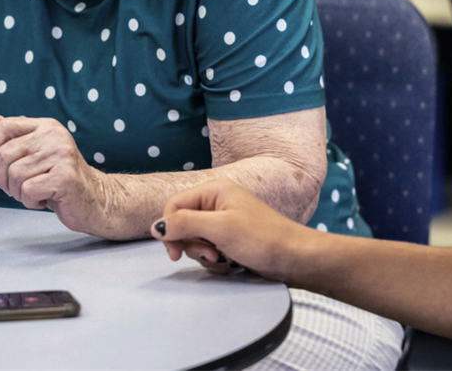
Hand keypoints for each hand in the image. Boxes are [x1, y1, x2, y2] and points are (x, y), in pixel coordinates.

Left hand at [0, 115, 109, 233]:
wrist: (94, 199)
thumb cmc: (61, 178)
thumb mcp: (36, 154)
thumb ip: (16, 137)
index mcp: (47, 126)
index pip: (6, 126)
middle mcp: (54, 136)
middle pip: (5, 154)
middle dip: (4, 179)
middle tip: (20, 188)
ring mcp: (61, 155)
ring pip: (15, 175)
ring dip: (19, 193)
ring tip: (37, 192)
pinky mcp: (65, 177)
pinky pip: (28, 190)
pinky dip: (31, 201)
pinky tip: (46, 199)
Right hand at [150, 178, 314, 280]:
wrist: (294, 257)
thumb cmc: (263, 238)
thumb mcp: (220, 228)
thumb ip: (185, 224)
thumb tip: (156, 226)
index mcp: (214, 190)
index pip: (174, 205)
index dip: (169, 228)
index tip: (174, 253)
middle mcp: (216, 202)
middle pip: (183, 224)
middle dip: (192, 244)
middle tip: (209, 255)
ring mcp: (224, 221)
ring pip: (195, 240)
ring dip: (205, 255)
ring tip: (225, 258)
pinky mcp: (230, 238)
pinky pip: (209, 250)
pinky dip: (217, 260)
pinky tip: (232, 262)